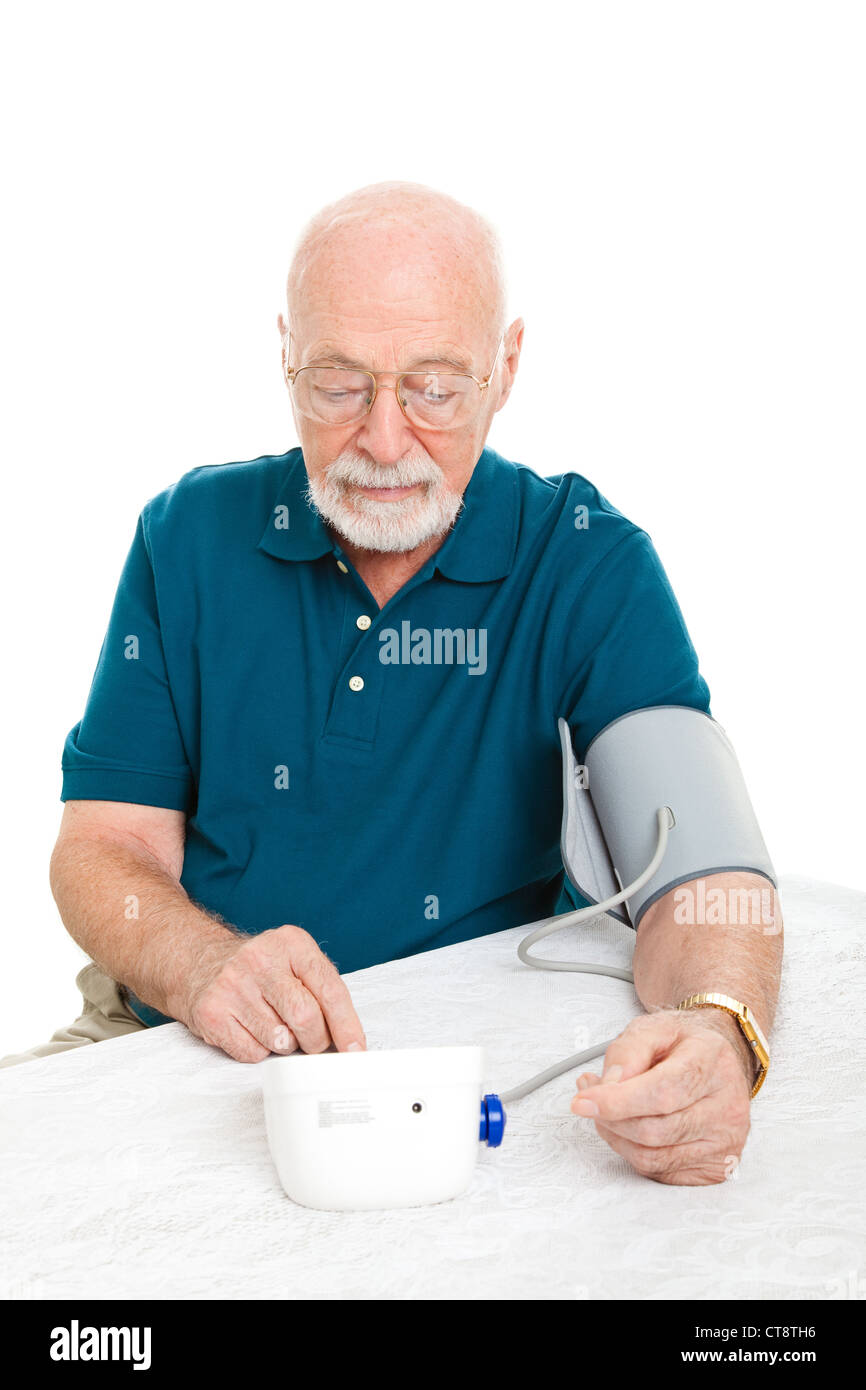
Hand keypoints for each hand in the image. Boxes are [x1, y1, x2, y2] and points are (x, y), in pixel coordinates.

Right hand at [172, 923, 366, 1063]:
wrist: (198, 962)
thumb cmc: (259, 970)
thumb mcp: (293, 962)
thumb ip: (321, 991)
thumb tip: (348, 1040)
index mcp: (292, 942)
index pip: (330, 989)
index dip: (347, 1026)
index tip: (356, 1050)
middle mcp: (260, 959)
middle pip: (306, 1017)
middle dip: (316, 1041)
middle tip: (312, 1042)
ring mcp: (233, 984)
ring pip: (279, 1040)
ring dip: (285, 1045)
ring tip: (274, 1026)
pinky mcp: (211, 1012)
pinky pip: (252, 1052)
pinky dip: (259, 1050)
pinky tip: (250, 1029)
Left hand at [570, 1008, 753, 1184]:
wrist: (717, 1062)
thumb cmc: (683, 1045)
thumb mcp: (653, 1028)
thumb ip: (627, 1051)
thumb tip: (608, 1087)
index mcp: (713, 1062)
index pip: (663, 1092)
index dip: (618, 1101)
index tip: (582, 1101)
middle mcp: (728, 1106)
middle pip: (654, 1130)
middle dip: (611, 1118)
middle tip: (590, 1097)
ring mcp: (725, 1141)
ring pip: (653, 1157)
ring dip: (616, 1136)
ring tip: (607, 1109)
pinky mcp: (716, 1167)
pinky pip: (659, 1171)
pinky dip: (632, 1151)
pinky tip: (629, 1127)